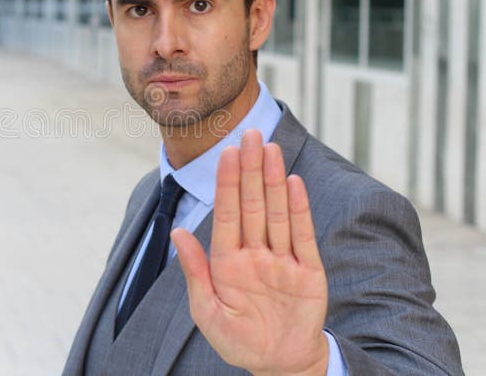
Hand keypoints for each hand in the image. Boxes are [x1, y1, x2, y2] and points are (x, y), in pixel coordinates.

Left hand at [171, 129, 328, 375]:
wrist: (279, 364)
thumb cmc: (239, 340)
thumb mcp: (208, 312)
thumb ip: (195, 271)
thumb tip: (177, 231)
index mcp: (227, 261)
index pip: (227, 213)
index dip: (227, 183)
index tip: (226, 153)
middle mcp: (255, 253)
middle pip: (252, 204)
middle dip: (250, 170)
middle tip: (250, 134)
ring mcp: (282, 260)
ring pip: (276, 212)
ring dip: (273, 181)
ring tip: (270, 149)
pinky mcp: (308, 271)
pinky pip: (303, 235)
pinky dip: (299, 209)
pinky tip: (293, 183)